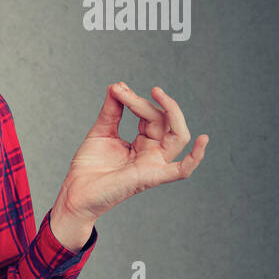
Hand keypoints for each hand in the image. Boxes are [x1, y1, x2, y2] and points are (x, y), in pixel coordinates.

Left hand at [55, 82, 209, 226]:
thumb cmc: (89, 167)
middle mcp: (153, 152)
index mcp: (144, 142)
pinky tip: (203, 140)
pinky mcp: (151, 177)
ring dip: (171, 112)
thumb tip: (117, 85)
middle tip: (122, 91)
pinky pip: (181, 170)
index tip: (117, 88)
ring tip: (157, 93)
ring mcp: (154, 164)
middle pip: (164, 121)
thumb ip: (111, 110)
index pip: (151, 115)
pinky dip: (196, 157)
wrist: (75, 193)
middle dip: (144, 103)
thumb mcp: (101, 132)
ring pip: (178, 136)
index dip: (136, 99)